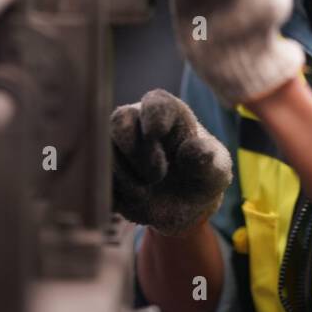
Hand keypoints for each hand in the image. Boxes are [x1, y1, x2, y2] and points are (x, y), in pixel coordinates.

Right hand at [111, 88, 232, 235]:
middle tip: (158, 176)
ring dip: (126, 177)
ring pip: (105, 151)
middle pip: (121, 119)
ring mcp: (117, 145)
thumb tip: (195, 149)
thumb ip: (207, 160)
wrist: (184, 208)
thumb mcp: (216, 172)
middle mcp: (139, 122)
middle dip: (136, 150)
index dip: (153, 115)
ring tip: (146, 193)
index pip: (156, 102)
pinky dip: (113, 193)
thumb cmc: (203, 178)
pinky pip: (95, 176)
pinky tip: (131, 200)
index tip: (156, 133)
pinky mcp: (104, 170)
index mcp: (170, 114)